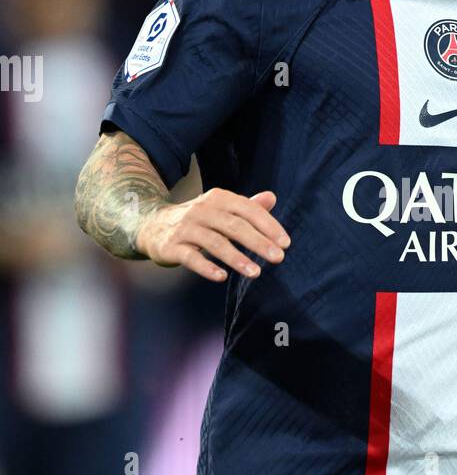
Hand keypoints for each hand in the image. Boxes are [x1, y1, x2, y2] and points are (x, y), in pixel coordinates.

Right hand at [136, 188, 289, 281]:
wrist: (152, 225)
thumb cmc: (197, 219)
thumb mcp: (221, 208)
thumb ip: (247, 206)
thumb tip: (272, 197)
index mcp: (218, 198)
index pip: (248, 210)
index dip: (268, 226)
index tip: (285, 243)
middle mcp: (202, 210)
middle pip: (234, 226)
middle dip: (258, 242)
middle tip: (278, 258)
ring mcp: (185, 228)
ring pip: (214, 242)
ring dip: (236, 258)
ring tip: (255, 273)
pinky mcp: (171, 246)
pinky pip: (190, 257)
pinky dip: (206, 267)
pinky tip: (222, 277)